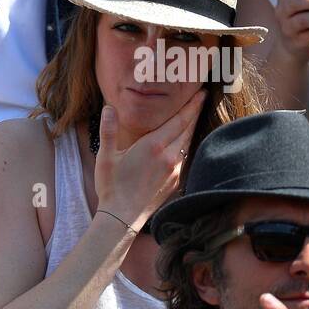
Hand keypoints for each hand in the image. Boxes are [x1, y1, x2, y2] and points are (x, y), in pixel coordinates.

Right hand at [94, 90, 203, 226]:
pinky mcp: (176, 182)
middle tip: (202, 98)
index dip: (191, 105)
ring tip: (193, 117)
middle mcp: (170, 156)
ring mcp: (175, 170)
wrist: (122, 216)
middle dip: (195, 112)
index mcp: (154, 145)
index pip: (180, 120)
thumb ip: (109, 130)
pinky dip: (187, 146)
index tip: (200, 92)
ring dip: (192, 129)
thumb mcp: (106, 156)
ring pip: (188, 143)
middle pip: (188, 128)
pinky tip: (183, 144)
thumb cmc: (112, 186)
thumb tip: (109, 108)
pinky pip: (186, 158)